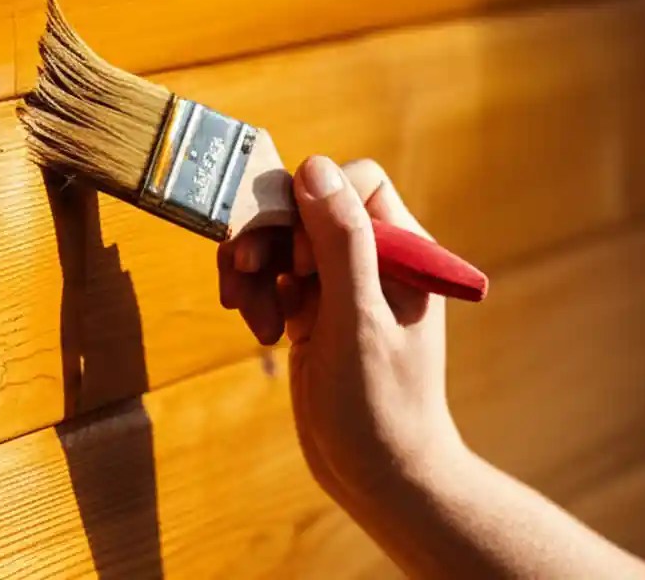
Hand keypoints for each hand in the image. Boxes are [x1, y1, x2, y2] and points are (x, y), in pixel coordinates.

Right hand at [217, 157, 466, 503]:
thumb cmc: (381, 405)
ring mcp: (340, 286)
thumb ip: (340, 242)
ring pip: (281, 241)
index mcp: (402, 250)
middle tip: (242, 271)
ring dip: (253, 268)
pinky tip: (259, 330)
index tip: (298, 258)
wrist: (379, 476)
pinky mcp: (312, 312)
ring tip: (249, 314)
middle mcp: (373, 260)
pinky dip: (256, 295)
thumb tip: (313, 168)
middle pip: (304, 209)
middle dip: (268, 237)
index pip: (352, 184)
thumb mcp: (356, 319)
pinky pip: (272, 277)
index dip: (313, 205)